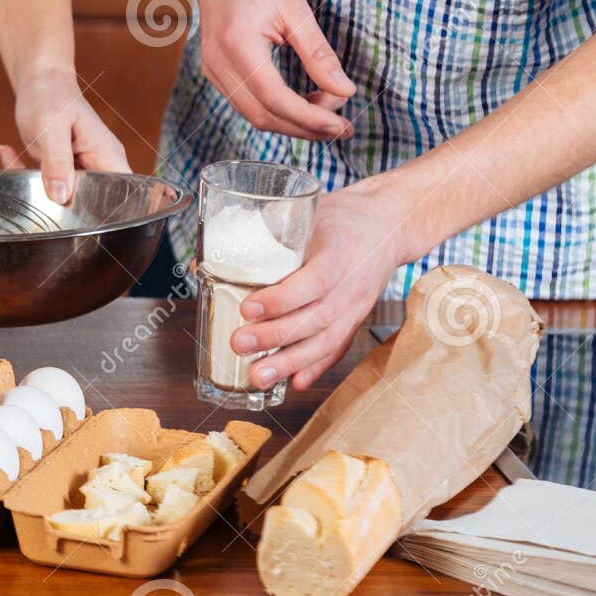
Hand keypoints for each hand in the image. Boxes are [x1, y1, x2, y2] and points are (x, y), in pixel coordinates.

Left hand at [0, 70, 130, 202]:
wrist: (39, 80)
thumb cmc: (51, 96)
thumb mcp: (52, 128)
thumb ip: (58, 162)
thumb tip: (61, 196)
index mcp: (108, 158)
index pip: (119, 196)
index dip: (100, 211)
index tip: (70, 210)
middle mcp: (98, 167)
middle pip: (90, 204)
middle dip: (59, 203)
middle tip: (34, 183)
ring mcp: (79, 170)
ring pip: (62, 197)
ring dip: (35, 187)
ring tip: (17, 162)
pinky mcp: (61, 171)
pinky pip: (45, 184)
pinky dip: (23, 174)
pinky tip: (9, 152)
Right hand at [194, 0, 356, 138]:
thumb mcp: (297, 10)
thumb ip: (319, 54)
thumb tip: (344, 91)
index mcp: (237, 43)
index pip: (275, 98)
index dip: (309, 117)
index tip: (340, 123)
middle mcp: (217, 62)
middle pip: (262, 116)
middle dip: (304, 128)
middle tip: (340, 127)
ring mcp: (212, 70)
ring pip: (253, 115)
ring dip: (292, 122)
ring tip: (327, 116)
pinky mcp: (215, 72)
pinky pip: (246, 104)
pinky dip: (277, 111)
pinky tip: (303, 104)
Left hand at [232, 180, 413, 390]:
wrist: (388, 226)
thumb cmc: (342, 217)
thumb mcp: (308, 213)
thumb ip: (266, 234)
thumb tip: (207, 260)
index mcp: (339, 254)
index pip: (312, 283)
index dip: (280, 300)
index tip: (247, 308)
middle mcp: (351, 286)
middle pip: (315, 319)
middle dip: (274, 336)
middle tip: (238, 344)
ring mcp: (356, 308)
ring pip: (325, 342)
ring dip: (289, 363)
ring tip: (257, 376)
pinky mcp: (356, 321)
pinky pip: (337, 348)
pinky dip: (316, 368)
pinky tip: (295, 382)